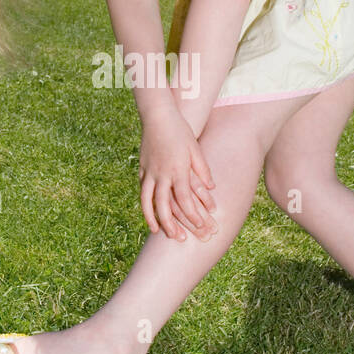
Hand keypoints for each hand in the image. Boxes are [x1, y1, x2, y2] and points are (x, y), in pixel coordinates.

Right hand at [139, 107, 217, 240]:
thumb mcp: (195, 148)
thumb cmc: (180, 130)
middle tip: (178, 239)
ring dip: (151, 217)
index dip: (193, 215)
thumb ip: (203, 169)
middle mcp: (161, 173)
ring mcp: (149, 170)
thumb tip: (212, 187)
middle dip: (171, 224)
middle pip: (163, 205)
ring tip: (156, 230)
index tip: (200, 227)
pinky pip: (142, 189)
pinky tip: (147, 210)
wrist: (157, 114)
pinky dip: (144, 202)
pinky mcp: (141, 167)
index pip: (185, 199)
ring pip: (147, 200)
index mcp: (178, 169)